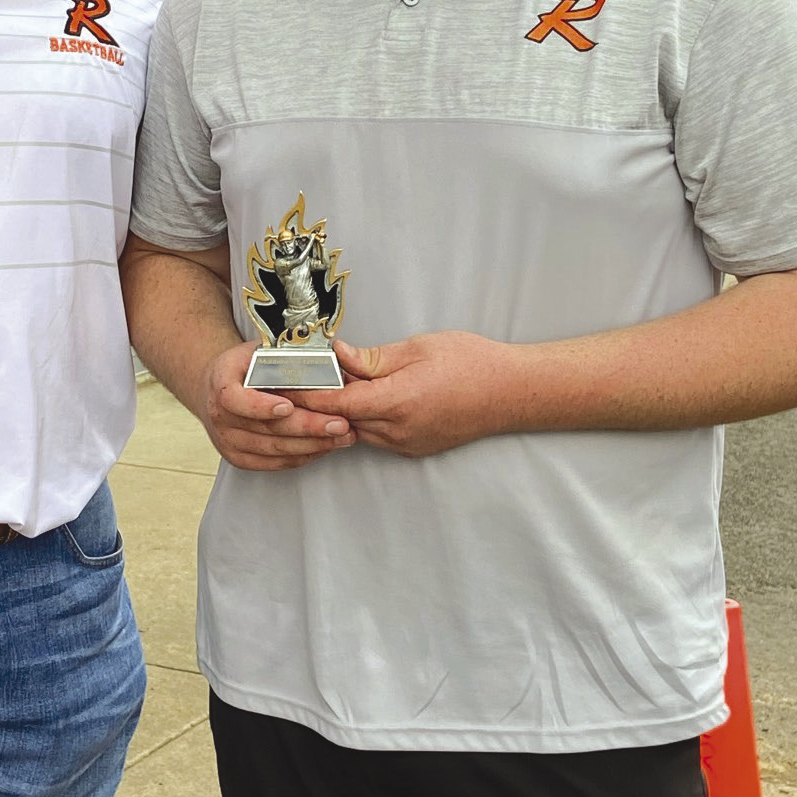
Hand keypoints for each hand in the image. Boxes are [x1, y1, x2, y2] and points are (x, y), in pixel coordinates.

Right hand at [200, 340, 355, 470]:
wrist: (216, 389)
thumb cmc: (243, 367)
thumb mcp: (257, 349)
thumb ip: (282, 355)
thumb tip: (325, 357)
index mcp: (221, 382)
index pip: (235, 399)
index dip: (261, 406)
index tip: (288, 406)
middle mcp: (220, 415)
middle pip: (266, 428)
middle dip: (308, 426)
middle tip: (339, 424)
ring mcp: (228, 440)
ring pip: (275, 448)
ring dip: (313, 444)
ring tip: (341, 436)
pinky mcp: (239, 458)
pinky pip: (275, 462)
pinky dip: (302, 455)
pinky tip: (323, 446)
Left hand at [298, 333, 516, 457]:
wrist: (512, 392)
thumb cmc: (471, 362)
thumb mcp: (418, 348)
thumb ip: (372, 357)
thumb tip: (338, 354)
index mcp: (397, 402)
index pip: (336, 404)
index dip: (307, 394)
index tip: (284, 383)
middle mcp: (399, 430)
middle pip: (342, 420)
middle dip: (319, 402)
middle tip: (299, 379)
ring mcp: (408, 443)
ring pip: (358, 430)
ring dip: (341, 412)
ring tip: (329, 385)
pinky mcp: (416, 448)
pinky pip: (378, 436)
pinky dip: (363, 420)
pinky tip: (362, 399)